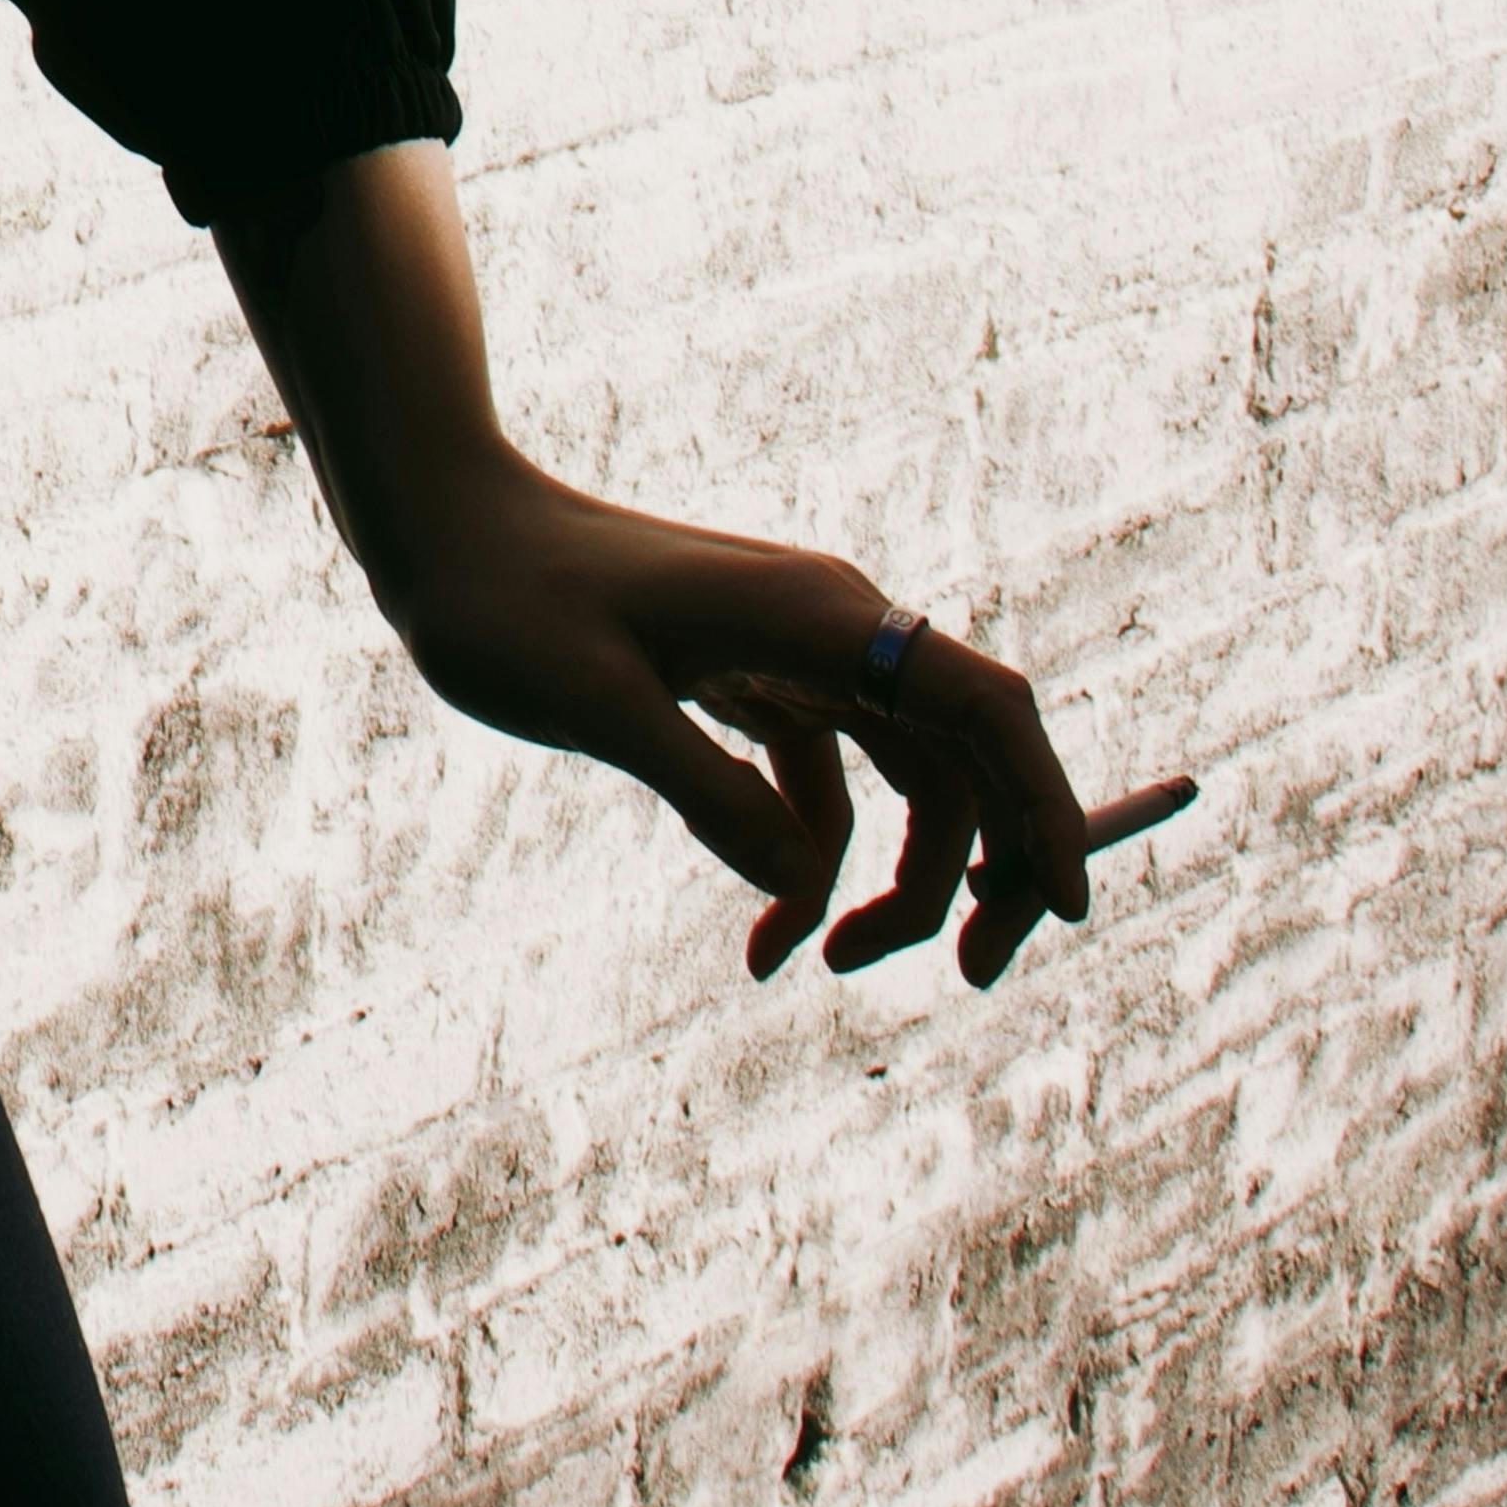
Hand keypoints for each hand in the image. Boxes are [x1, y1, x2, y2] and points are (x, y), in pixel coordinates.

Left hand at [211, 149, 1140, 993]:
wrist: (440, 529)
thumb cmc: (504, 600)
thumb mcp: (595, 704)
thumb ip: (703, 788)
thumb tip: (805, 878)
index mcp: (820, 617)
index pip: (983, 708)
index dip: (1046, 805)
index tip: (1065, 912)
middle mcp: (832, 630)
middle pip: (965, 757)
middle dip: (984, 869)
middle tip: (967, 977)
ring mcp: (796, 656)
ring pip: (904, 782)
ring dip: (891, 882)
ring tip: (825, 966)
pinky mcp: (751, 685)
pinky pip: (823, 788)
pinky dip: (809, 865)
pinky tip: (765, 938)